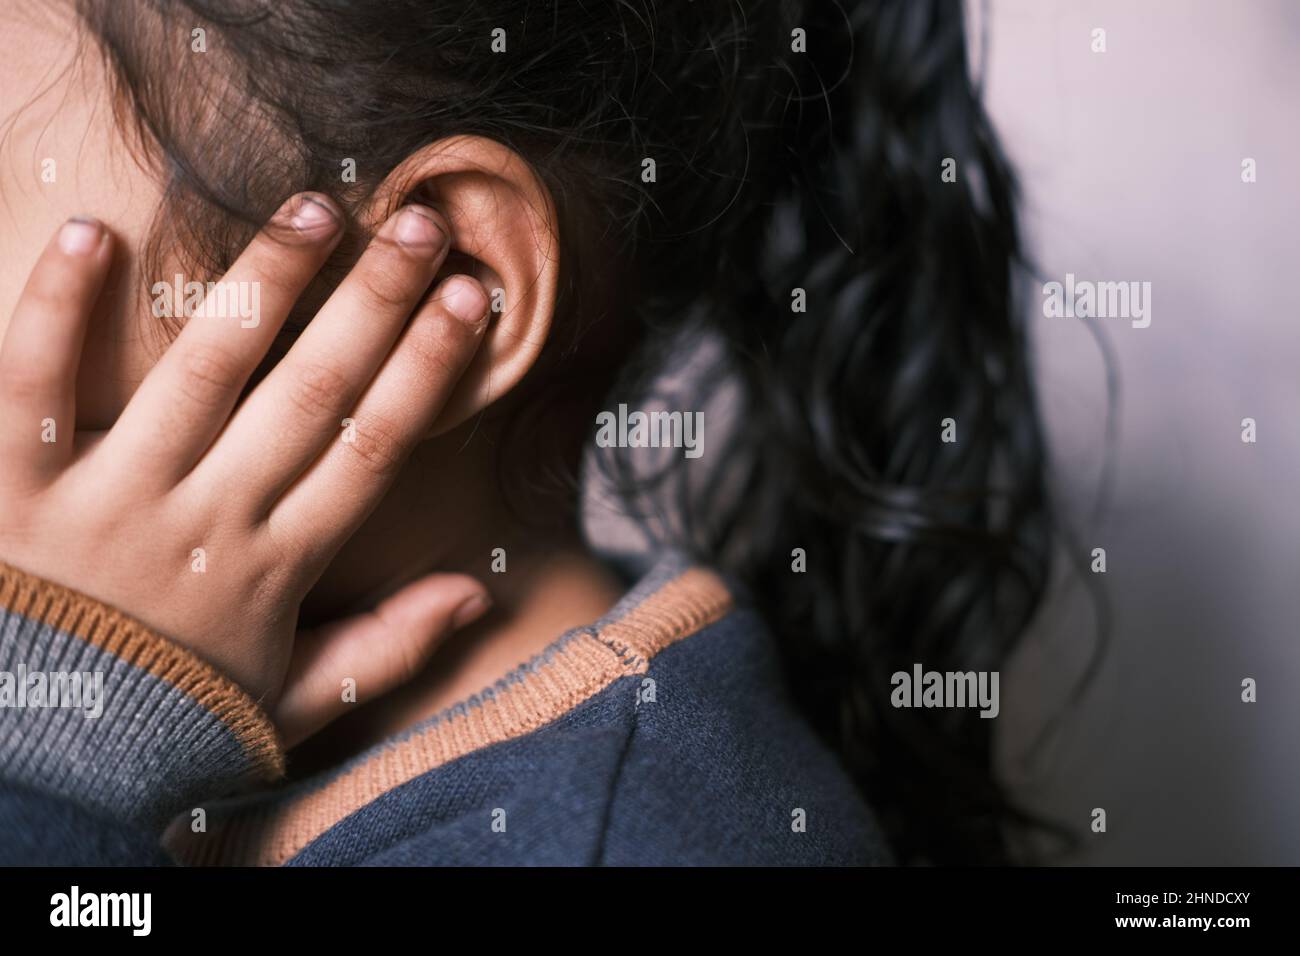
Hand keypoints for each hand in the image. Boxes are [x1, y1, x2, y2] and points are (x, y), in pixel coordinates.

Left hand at [0, 196, 491, 746]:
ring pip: (202, 372)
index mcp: (279, 566)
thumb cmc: (169, 725)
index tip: (471, 298)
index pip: (372, 446)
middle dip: (374, 300)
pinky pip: (32, 390)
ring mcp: (112, 501)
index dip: (428, 367)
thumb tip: (481, 593)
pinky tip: (92, 233)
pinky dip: (54, 311)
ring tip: (315, 207)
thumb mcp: (295, 703)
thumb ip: (388, 647)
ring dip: (263, 282)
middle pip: (311, 392)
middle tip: (422, 223)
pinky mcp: (13, 494)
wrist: (36, 774)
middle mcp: (208, 520)